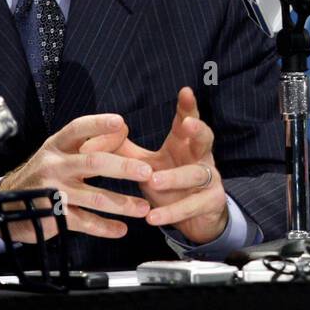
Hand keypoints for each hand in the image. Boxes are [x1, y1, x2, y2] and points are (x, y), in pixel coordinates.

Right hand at [0, 114, 153, 242]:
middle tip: (147, 172)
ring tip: (143, 208)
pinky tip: (120, 229)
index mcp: (57, 146)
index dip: (98, 125)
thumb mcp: (61, 153)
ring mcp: (53, 191)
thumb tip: (123, 129)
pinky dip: (104, 227)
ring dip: (121, 203)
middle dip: (122, 167)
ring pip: (93, 197)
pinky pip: (84, 222)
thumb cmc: (45, 174)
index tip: (120, 123)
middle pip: (93, 163)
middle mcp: (54, 165)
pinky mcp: (53, 215)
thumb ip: (91, 143)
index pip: (78, 129)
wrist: (9, 205)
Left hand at [81, 87, 228, 244]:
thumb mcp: (148, 165)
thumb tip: (99, 135)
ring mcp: (209, 180)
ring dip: (175, 177)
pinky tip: (153, 218)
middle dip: (197, 129)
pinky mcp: (211, 203)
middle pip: (205, 138)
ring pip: (196, 174)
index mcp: (185, 145)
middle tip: (186, 124)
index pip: (187, 120)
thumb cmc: (170, 184)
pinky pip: (192, 206)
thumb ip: (125, 151)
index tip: (184, 91)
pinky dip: (172, 212)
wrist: (197, 218)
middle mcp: (201, 158)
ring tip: (153, 180)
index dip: (187, 106)